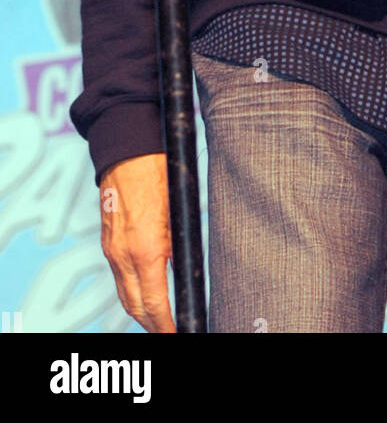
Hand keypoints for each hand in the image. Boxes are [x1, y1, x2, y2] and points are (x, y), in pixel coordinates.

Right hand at [99, 152, 175, 332]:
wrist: (126, 152)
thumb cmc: (157, 174)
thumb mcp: (178, 211)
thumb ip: (177, 245)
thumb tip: (182, 269)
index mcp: (145, 249)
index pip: (155, 304)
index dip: (167, 325)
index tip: (180, 331)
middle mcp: (123, 255)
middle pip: (135, 307)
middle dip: (153, 326)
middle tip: (171, 331)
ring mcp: (111, 250)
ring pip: (124, 295)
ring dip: (140, 313)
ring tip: (159, 321)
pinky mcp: (107, 243)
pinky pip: (118, 278)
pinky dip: (131, 293)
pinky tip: (144, 294)